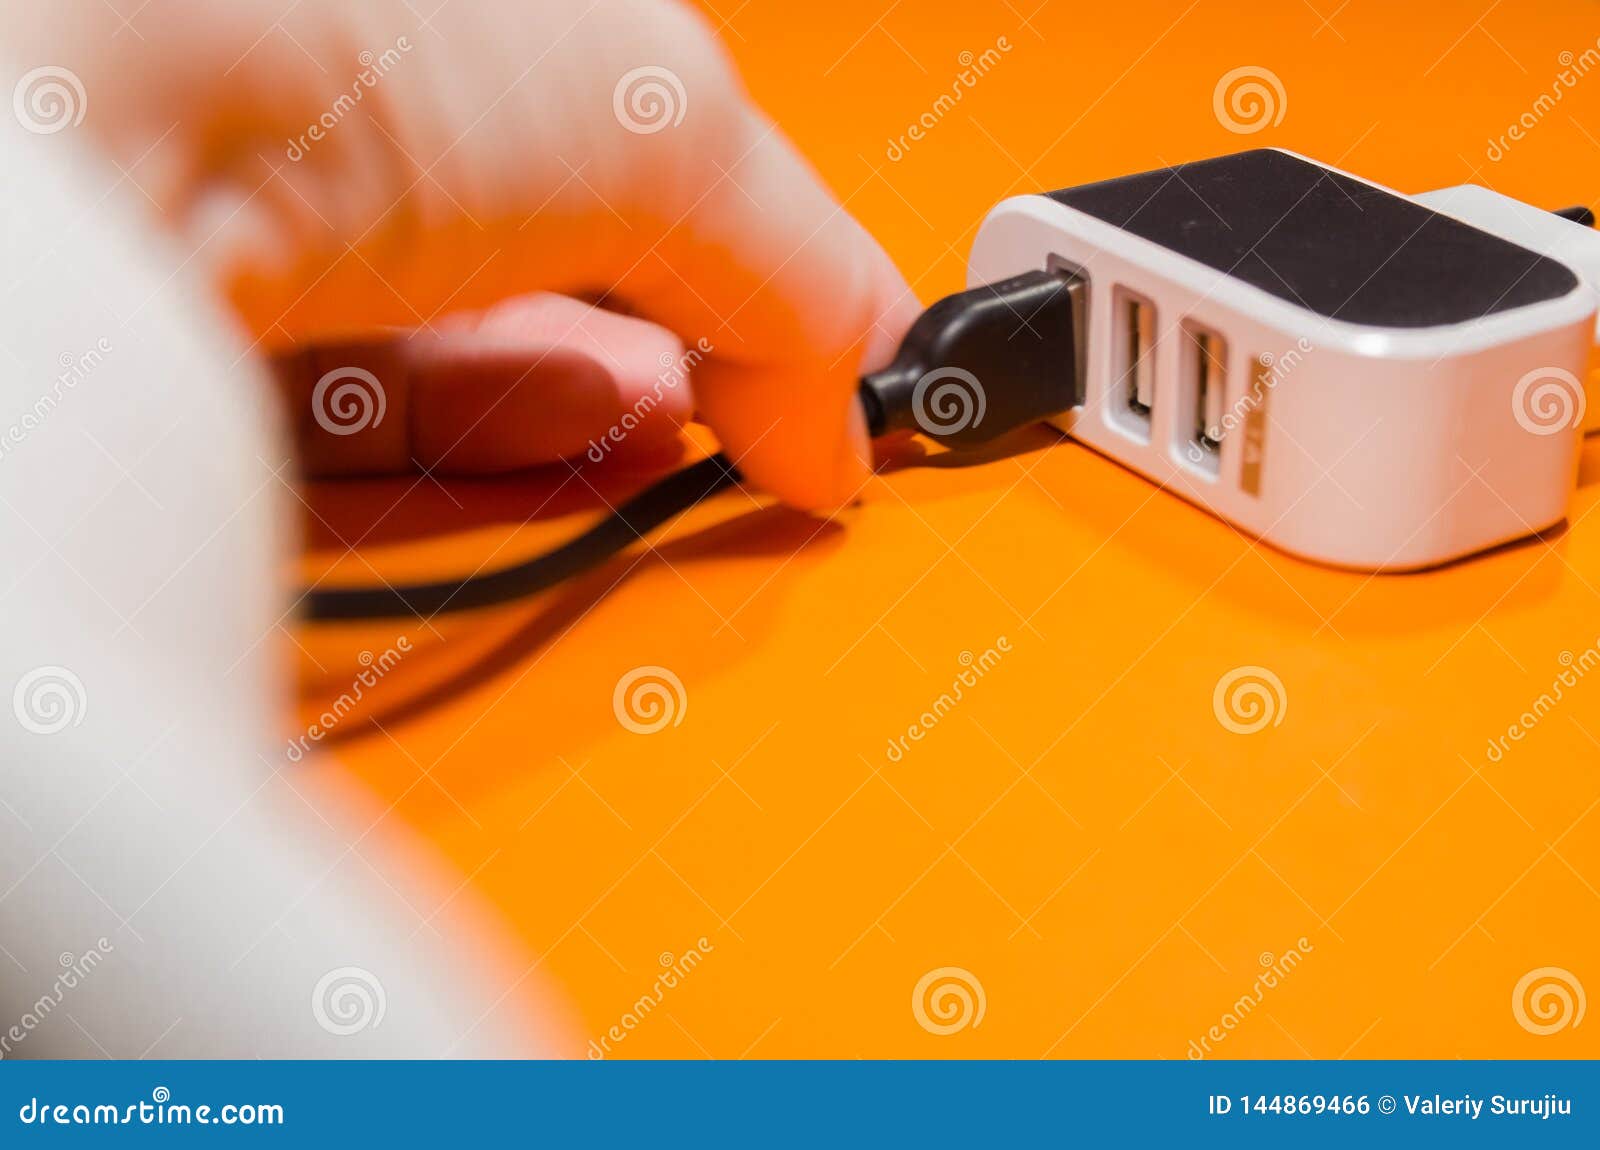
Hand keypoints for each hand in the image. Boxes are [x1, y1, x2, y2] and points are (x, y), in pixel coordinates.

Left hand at [13, 0, 917, 508]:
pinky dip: (461, 463)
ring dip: (575, 415)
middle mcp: (360, 94)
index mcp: (485, 12)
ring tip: (663, 453)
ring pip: (448, 348)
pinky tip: (547, 470)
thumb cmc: (326, 31)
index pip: (647, 140)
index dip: (754, 251)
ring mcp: (262, 216)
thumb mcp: (667, 129)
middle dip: (672, 342)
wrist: (70, 147)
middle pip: (552, 249)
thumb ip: (794, 270)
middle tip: (757, 423)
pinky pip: (350, 428)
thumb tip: (846, 409)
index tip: (828, 358)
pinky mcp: (197, 349)